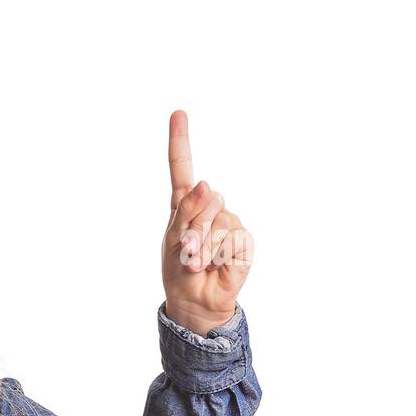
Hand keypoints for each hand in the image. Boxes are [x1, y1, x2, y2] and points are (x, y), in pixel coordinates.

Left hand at [161, 109, 254, 335]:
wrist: (195, 302)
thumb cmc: (178, 272)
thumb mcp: (171, 242)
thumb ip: (185, 213)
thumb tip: (205, 184)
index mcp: (184, 205)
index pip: (182, 168)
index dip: (180, 141)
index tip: (178, 113)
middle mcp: (209, 208)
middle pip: (205, 199)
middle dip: (193, 229)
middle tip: (187, 254)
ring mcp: (228, 221)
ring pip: (220, 220)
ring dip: (204, 247)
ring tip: (198, 263)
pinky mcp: (243, 239)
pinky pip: (235, 238)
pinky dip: (221, 255)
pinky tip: (217, 265)